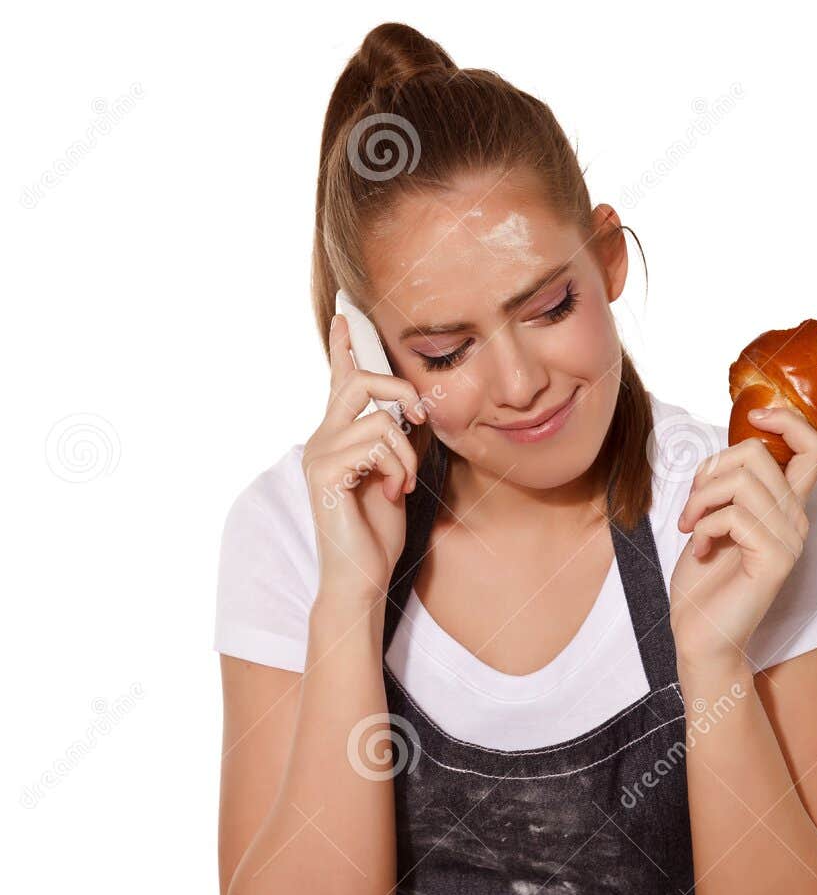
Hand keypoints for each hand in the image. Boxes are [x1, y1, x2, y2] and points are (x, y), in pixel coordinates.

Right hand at [302, 314, 428, 610]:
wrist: (361, 578)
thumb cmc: (376, 534)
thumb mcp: (392, 476)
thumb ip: (392, 443)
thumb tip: (406, 414)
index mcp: (337, 437)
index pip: (340, 382)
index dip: (344, 347)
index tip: (346, 316)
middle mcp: (322, 439)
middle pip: (361, 381)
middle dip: (400, 391)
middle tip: (419, 419)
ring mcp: (320, 455)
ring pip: (380, 421)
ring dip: (406, 455)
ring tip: (400, 484)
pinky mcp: (325, 474)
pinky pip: (376, 446)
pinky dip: (396, 469)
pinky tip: (391, 493)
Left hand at [669, 406, 816, 668]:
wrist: (701, 636)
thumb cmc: (704, 582)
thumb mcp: (715, 520)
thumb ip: (729, 486)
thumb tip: (724, 453)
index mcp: (786, 506)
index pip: (813, 447)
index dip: (787, 420)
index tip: (755, 416)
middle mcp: (796, 519)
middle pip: (757, 454)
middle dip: (709, 471)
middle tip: (692, 506)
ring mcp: (790, 540)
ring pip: (741, 480)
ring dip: (700, 499)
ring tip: (690, 526)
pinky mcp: (775, 560)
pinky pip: (734, 515)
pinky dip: (702, 527)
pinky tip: (697, 550)